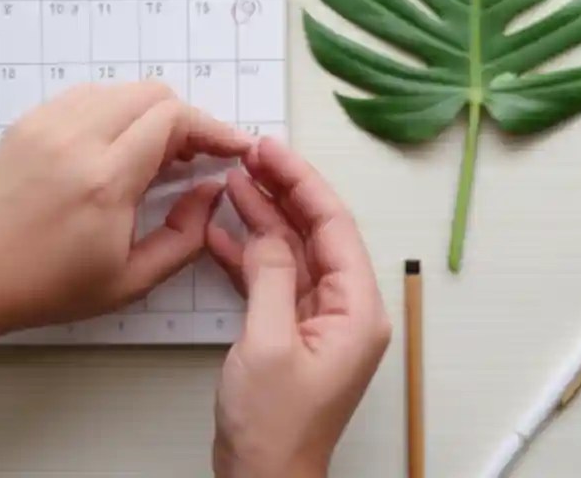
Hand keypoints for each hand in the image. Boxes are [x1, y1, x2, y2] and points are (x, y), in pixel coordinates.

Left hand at [0, 81, 250, 338]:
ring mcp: (48, 124)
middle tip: (197, 157)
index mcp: (105, 180)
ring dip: (151, 114)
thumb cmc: (45, 287)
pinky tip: (119, 147)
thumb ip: (185, 237)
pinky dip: (117, 112)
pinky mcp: (29, 121)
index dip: (214, 128)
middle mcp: (77, 138)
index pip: (174, 120)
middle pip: (153, 93)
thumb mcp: (129, 281)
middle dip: (187, 120)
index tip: (236, 146)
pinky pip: (89, 97)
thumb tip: (211, 191)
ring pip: (122, 90)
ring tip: (160, 154)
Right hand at [206, 138, 391, 477]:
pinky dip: (249, 255)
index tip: (272, 151)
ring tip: (235, 181)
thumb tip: (269, 232)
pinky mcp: (292, 332)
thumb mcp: (268, 342)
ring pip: (294, 251)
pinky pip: (275, 278)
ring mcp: (319, 320)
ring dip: (264, 217)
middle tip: (252, 155)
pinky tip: (223, 232)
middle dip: (284, 191)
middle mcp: (346, 309)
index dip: (301, 183)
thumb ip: (270, 277)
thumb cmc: (276, 429)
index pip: (334, 226)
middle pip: (317, 232)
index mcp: (357, 309)